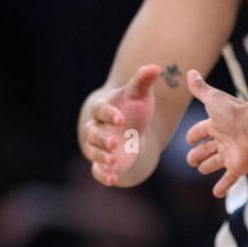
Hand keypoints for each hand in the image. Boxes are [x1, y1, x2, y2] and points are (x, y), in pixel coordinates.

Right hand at [80, 64, 159, 185]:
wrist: (127, 125)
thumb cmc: (133, 107)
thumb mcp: (140, 94)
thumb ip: (143, 81)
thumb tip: (155, 66)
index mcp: (103, 109)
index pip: (100, 110)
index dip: (108, 114)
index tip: (119, 119)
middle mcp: (96, 128)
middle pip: (92, 133)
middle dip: (101, 139)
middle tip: (113, 143)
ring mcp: (97, 146)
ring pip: (93, 152)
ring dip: (101, 158)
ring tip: (113, 162)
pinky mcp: (102, 162)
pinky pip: (97, 169)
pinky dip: (102, 174)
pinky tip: (112, 180)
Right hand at [185, 70, 247, 197]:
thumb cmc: (235, 112)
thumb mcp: (213, 98)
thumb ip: (200, 88)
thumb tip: (190, 72)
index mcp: (216, 125)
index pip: (200, 131)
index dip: (193, 135)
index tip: (188, 140)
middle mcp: (223, 140)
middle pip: (206, 149)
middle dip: (197, 155)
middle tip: (191, 160)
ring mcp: (231, 154)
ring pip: (215, 163)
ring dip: (208, 167)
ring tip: (202, 169)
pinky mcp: (239, 167)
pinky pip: (229, 179)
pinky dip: (222, 187)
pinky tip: (216, 194)